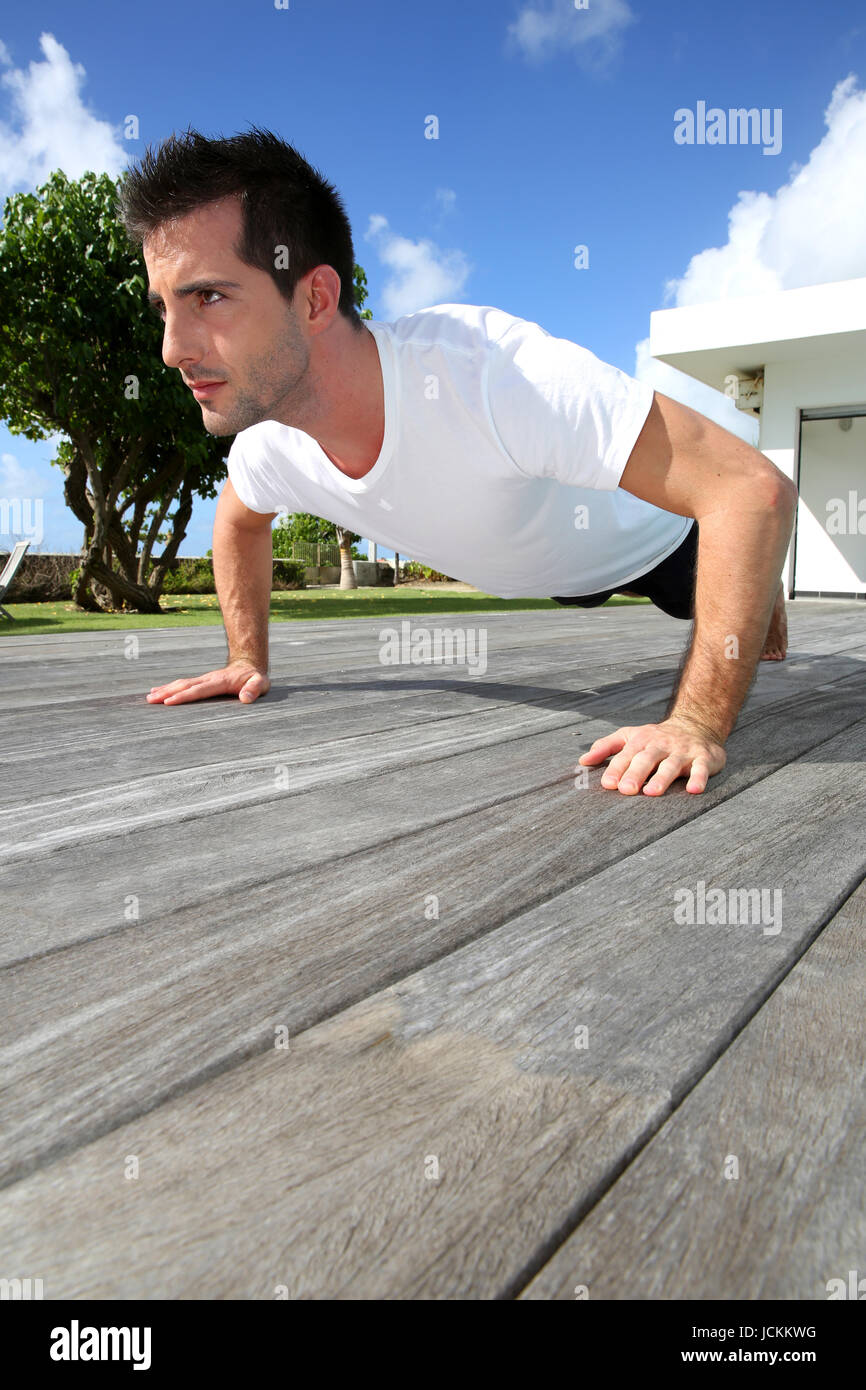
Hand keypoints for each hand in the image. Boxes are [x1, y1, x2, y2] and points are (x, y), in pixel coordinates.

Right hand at [146, 660, 269, 705]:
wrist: (250, 664)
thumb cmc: (256, 678)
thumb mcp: (261, 683)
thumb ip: (254, 689)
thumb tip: (245, 698)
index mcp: (220, 682)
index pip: (199, 690)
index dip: (184, 696)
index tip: (168, 702)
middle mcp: (208, 679)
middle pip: (184, 686)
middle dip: (167, 693)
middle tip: (150, 700)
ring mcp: (204, 679)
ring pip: (181, 684)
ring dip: (165, 690)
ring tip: (149, 697)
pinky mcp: (202, 681)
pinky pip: (183, 684)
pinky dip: (170, 688)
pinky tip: (159, 691)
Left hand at [578, 717, 725, 795]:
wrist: (696, 725)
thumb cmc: (656, 738)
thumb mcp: (629, 736)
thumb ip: (606, 747)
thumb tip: (582, 761)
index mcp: (641, 741)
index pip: (626, 755)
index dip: (617, 769)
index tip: (608, 784)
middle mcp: (661, 745)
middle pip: (647, 759)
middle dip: (636, 774)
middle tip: (626, 790)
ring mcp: (682, 751)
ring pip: (671, 765)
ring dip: (662, 778)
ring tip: (652, 792)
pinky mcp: (703, 758)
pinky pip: (701, 768)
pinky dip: (699, 778)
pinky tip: (694, 789)